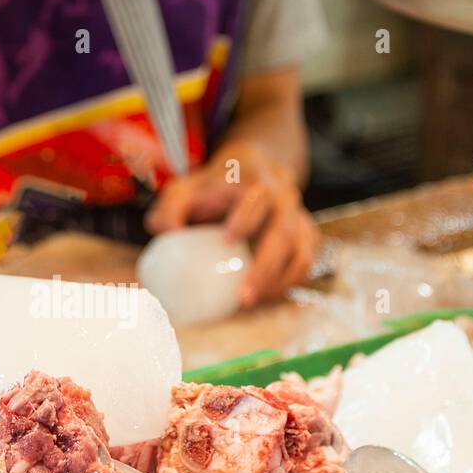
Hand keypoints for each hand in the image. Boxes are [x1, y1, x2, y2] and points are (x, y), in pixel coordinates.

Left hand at [146, 140, 319, 307]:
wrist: (257, 169)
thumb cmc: (216, 185)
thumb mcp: (188, 187)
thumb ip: (172, 205)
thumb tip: (165, 231)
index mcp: (256, 182)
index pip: (257, 197)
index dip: (245, 218)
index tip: (226, 240)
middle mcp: (284, 199)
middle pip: (283, 233)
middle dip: (265, 268)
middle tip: (243, 296)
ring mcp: (299, 218)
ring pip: (301, 252)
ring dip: (280, 282)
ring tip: (252, 303)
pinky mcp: (307, 235)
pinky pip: (306, 263)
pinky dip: (290, 283)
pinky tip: (266, 297)